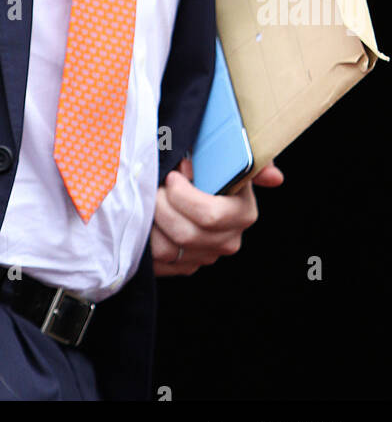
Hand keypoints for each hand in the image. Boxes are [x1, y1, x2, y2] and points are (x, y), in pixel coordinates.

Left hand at [151, 156, 283, 275]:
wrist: (183, 182)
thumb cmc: (204, 165)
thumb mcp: (222, 154)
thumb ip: (246, 160)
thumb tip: (275, 177)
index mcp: (242, 212)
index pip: (211, 215)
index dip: (185, 196)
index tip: (173, 176)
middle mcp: (227, 240)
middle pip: (186, 233)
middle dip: (162, 205)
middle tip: (155, 186)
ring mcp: (205, 256)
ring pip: (168, 249)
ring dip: (150, 221)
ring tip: (148, 200)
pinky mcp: (184, 267)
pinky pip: (157, 262)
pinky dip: (146, 239)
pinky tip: (146, 218)